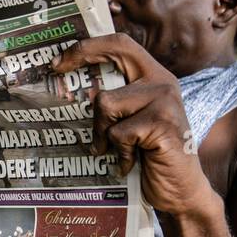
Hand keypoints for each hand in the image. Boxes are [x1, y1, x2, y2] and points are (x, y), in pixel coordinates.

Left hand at [52, 34, 219, 219]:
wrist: (180, 191)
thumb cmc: (150, 157)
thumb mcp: (132, 121)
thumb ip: (116, 101)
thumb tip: (71, 89)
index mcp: (155, 77)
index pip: (121, 45)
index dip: (89, 46)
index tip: (59, 60)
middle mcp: (163, 83)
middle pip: (115, 58)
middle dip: (81, 57)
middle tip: (56, 71)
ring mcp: (166, 103)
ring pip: (107, 103)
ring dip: (102, 133)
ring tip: (112, 150)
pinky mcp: (163, 126)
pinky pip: (119, 134)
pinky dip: (119, 153)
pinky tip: (129, 164)